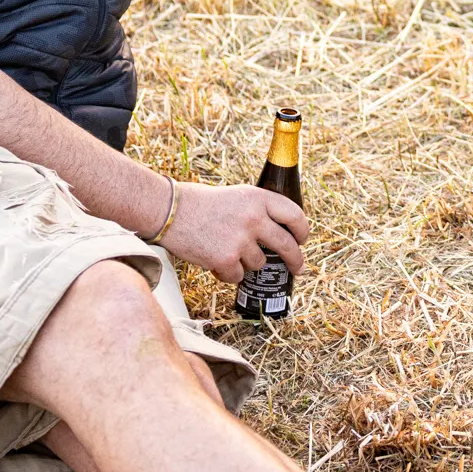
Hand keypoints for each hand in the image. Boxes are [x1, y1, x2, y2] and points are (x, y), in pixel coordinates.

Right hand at [161, 180, 308, 282]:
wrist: (170, 211)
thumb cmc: (200, 203)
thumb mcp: (237, 196)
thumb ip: (259, 210)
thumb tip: (277, 232)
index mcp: (259, 198)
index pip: (295, 215)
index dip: (302, 231)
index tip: (302, 240)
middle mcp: (255, 218)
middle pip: (287, 245)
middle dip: (295, 260)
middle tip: (297, 268)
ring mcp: (241, 240)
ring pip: (259, 263)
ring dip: (247, 263)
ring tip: (227, 250)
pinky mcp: (226, 259)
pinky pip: (238, 276)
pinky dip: (228, 273)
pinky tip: (215, 261)